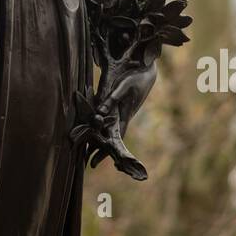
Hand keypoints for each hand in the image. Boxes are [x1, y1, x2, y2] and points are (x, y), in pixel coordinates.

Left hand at [70, 56, 157, 178]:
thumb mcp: (122, 88)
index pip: (114, 138)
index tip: (94, 161)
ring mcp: (122, 114)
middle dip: (101, 150)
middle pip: (110, 138)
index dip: (104, 151)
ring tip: (88, 151)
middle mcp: (123, 118)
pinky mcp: (120, 108)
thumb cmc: (136, 79)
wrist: (146, 72)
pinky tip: (95, 131)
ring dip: (100, 140)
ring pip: (109, 130)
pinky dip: (102, 128)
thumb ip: (111, 100)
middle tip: (89, 163)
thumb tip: (99, 113)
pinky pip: (110, 122)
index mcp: (125, 116)